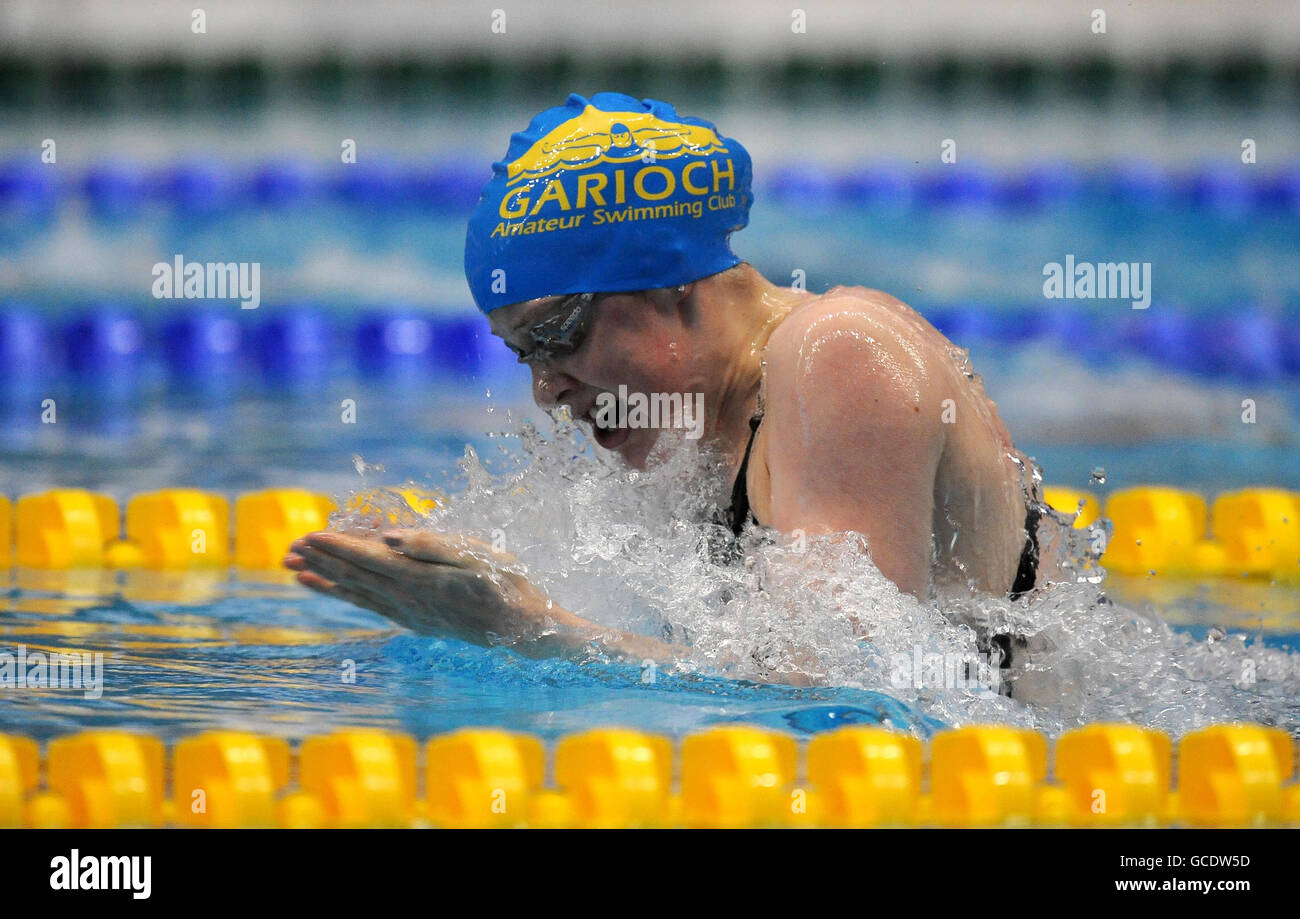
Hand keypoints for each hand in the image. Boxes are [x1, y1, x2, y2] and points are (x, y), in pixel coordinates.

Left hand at [284, 528, 566, 648]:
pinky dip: (348, 597)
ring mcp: (411, 614)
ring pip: (359, 594)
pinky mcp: (417, 621)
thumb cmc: (507, 583)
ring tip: (296, 572)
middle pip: (355, 578)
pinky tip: (337, 592)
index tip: (308, 535)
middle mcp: (408, 600)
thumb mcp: (477, 555)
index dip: (336, 546)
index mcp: (419, 579)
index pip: (368, 559)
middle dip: (320, 562)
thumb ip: (432, 545)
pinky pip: (373, 606)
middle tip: (287, 551)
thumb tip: (390, 538)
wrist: (525, 628)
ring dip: (326, 582)